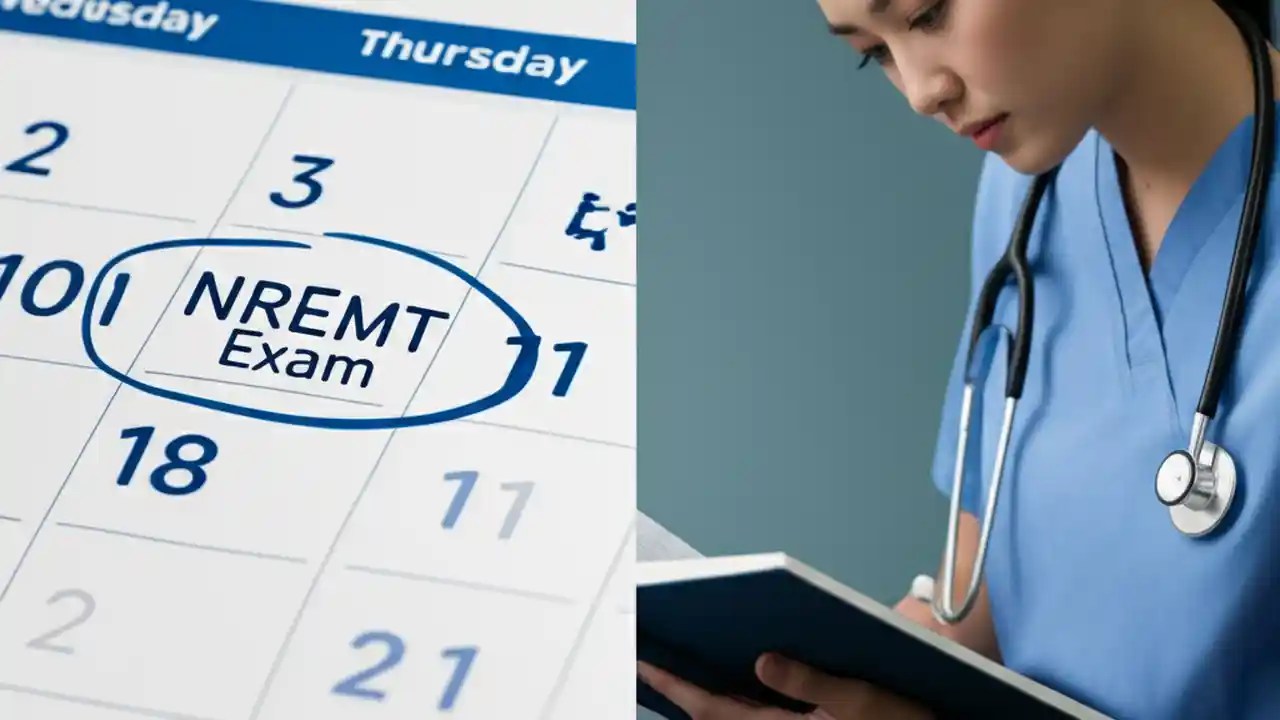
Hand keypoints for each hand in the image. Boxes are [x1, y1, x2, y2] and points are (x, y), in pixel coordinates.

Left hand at [638, 652, 932, 719]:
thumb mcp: (859, 698)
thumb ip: (808, 682)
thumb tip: (762, 660)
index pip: (712, 709)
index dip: (675, 685)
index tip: (645, 663)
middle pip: (714, 715)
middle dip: (682, 689)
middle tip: (652, 659)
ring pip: (732, 716)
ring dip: (705, 695)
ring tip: (682, 665)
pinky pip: (753, 716)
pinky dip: (733, 699)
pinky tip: (733, 676)